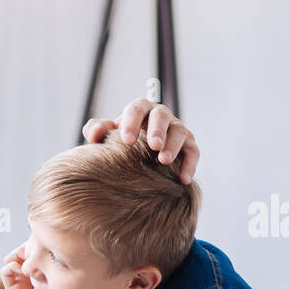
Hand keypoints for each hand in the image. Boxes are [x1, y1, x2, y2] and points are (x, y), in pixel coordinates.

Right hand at [1, 244, 73, 288]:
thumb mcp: (72, 287)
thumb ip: (74, 272)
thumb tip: (83, 253)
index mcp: (44, 270)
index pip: (39, 246)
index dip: (44, 242)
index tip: (53, 244)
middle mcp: (31, 272)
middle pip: (26, 247)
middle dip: (32, 244)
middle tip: (40, 247)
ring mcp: (21, 279)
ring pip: (15, 256)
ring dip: (21, 253)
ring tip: (31, 257)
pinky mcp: (12, 288)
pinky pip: (6, 270)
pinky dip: (12, 266)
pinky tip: (24, 271)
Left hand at [83, 98, 198, 183]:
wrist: (135, 157)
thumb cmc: (119, 144)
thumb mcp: (105, 137)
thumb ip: (96, 131)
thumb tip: (95, 132)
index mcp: (139, 110)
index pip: (137, 109)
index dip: (132, 123)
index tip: (127, 141)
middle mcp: (160, 116)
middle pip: (162, 116)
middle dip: (158, 130)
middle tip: (153, 146)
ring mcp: (176, 129)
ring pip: (180, 132)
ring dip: (173, 146)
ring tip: (164, 161)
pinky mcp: (188, 144)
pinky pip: (193, 151)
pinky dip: (190, 164)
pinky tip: (183, 179)